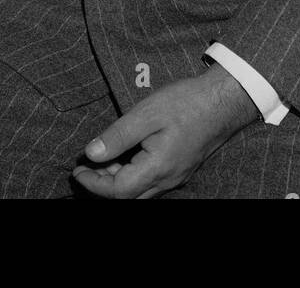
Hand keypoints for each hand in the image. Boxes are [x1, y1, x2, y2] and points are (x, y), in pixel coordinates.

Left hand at [72, 64, 258, 198]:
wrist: (222, 101)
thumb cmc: (186, 103)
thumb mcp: (145, 114)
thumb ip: (117, 136)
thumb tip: (91, 154)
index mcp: (157, 169)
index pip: (118, 192)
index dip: (94, 184)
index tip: (78, 169)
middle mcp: (167, 180)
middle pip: (128, 197)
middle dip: (103, 185)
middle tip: (85, 165)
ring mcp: (175, 176)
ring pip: (140, 192)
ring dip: (118, 180)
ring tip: (102, 158)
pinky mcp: (179, 169)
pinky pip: (151, 182)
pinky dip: (132, 175)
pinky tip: (125, 156)